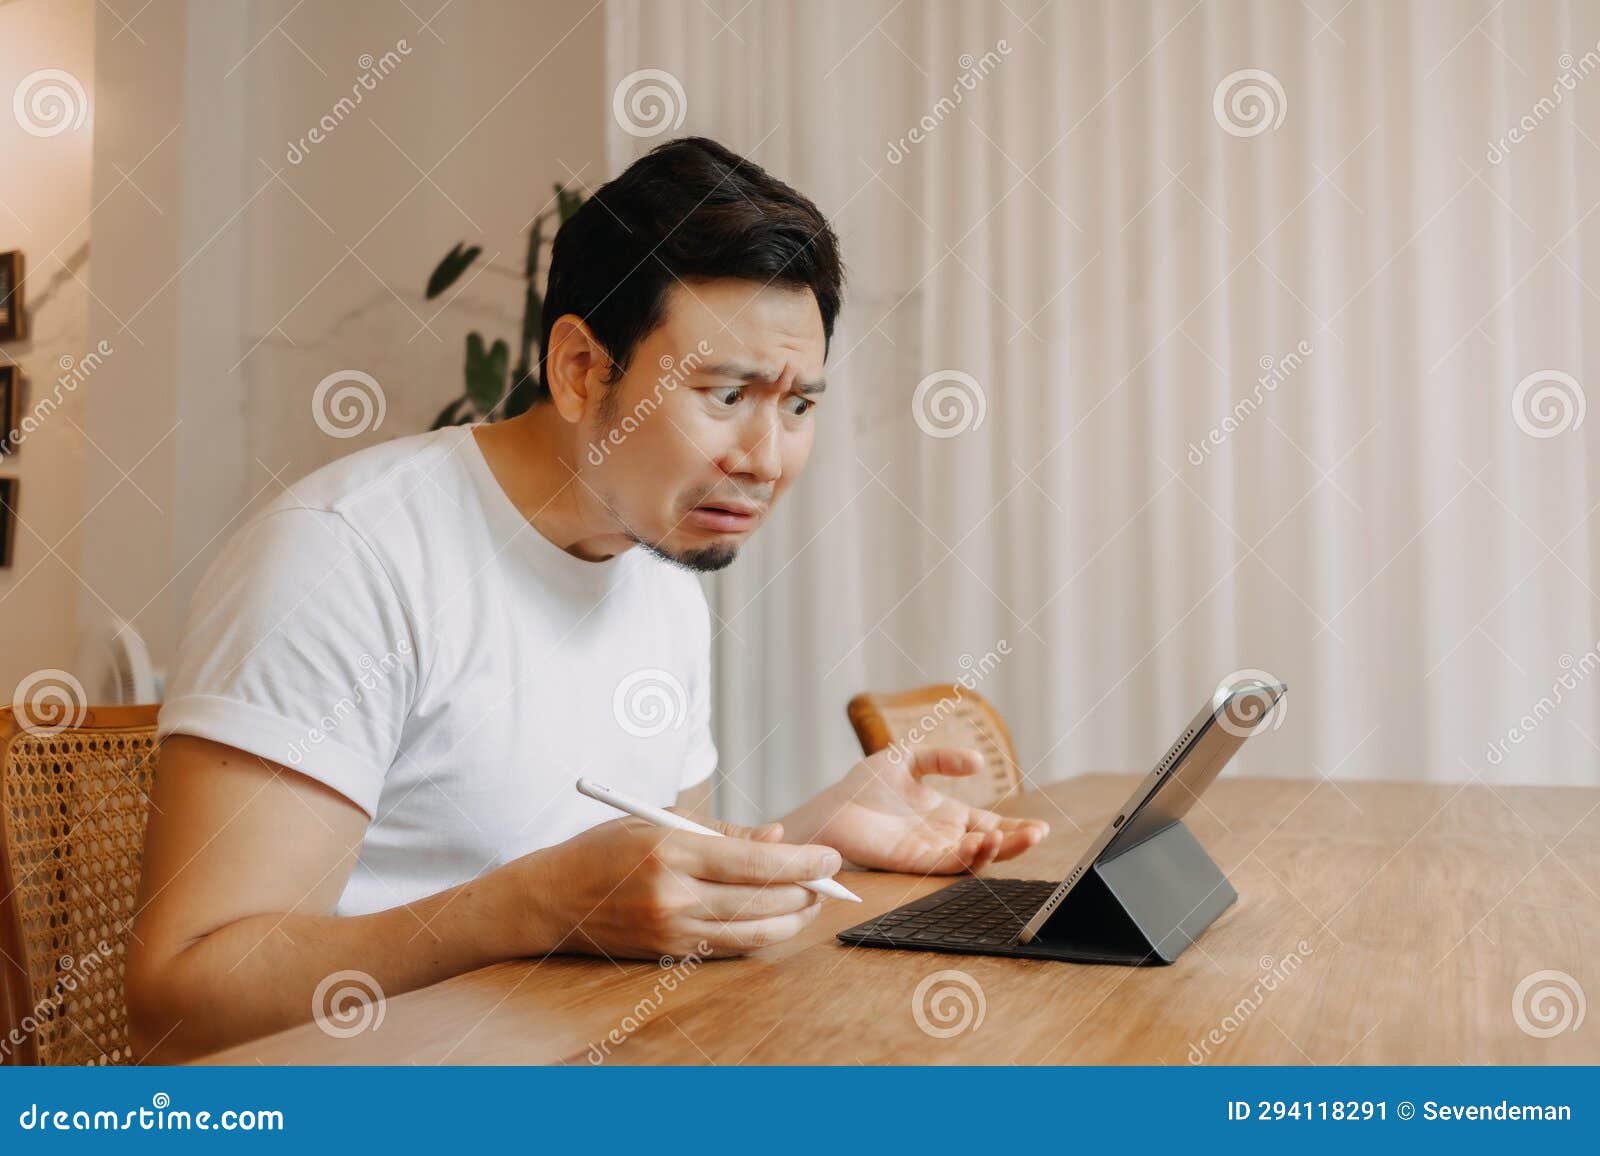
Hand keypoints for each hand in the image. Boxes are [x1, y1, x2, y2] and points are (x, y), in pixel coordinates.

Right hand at [515, 816, 840, 959]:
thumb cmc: (604, 849)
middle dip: (805, 891)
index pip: (754, 861)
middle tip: (829, 878)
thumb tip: (777, 837)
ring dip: (791, 919)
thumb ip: (723, 833)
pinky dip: (761, 936)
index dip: (801, 861)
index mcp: (670, 851)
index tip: (829, 856)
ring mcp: (671, 930)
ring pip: (752, 933)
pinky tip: (778, 921)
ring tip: (810, 902)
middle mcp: (672, 895)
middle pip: (760, 900)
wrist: (549, 899)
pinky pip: (729, 948)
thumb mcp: (658, 822)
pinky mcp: (669, 953)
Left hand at [779, 747, 1049, 873]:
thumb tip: (978, 762)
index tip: (1040, 827)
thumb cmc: (865, 786)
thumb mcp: (909, 759)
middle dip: (1017, 842)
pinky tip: (984, 841)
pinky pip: (949, 863)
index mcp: (948, 815)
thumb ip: (943, 758)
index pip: (991, 824)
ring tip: (1013, 836)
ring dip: (998, 849)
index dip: (1016, 828)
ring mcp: (932, 851)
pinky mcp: (916, 861)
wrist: (833, 807)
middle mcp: (945, 836)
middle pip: (991, 845)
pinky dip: (970, 855)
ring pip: (975, 857)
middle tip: (1038, 834)